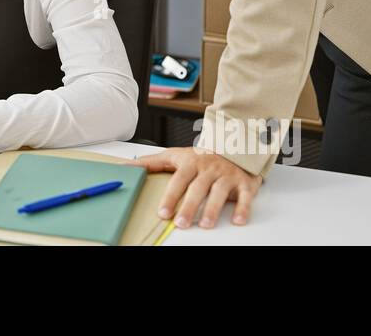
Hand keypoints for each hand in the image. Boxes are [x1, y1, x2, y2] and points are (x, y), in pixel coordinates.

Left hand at [129, 146, 262, 228]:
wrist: (235, 146)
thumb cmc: (201, 157)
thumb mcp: (175, 156)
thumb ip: (151, 163)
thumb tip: (125, 166)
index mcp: (192, 163)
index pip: (179, 180)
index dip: (170, 197)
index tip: (163, 213)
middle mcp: (209, 169)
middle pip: (198, 188)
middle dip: (189, 206)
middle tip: (180, 223)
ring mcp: (227, 176)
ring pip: (220, 192)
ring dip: (213, 209)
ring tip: (205, 225)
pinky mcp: (245, 183)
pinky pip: (246, 196)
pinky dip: (244, 208)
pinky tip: (239, 220)